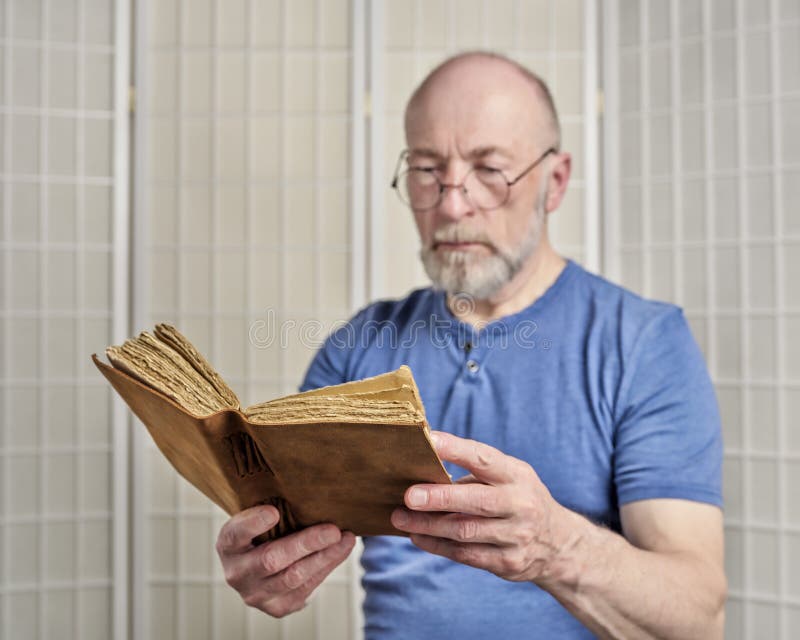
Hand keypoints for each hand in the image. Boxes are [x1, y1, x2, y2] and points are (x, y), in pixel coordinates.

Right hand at [216, 505, 355, 616]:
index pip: (235, 533)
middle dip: (306, 543)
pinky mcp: (278, 607)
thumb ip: (273, 508)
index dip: (253, 524)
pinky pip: (306, 588)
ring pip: (294, 577)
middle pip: (271, 559)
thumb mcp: (258, 517)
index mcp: (228, 544)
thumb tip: (309, 493)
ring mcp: (256, 594)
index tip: (274, 512)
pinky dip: (326, 567)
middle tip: (333, 530)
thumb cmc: (263, 533)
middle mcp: (237, 573)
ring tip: (346, 539)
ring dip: (325, 557)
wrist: (259, 569)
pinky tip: (340, 550)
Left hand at [390, 431, 572, 582]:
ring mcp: (516, 536)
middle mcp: (520, 504)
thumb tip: (423, 469)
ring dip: (429, 525)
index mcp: (516, 475)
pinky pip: (466, 554)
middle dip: (439, 497)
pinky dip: (437, 545)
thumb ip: (474, 474)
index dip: (456, 449)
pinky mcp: (508, 562)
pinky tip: (418, 536)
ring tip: (400, 518)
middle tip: (408, 496)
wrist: (559, 543)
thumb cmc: (518, 499)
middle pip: (475, 500)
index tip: (429, 440)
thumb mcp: (509, 477)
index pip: (484, 458)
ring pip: (465, 531)